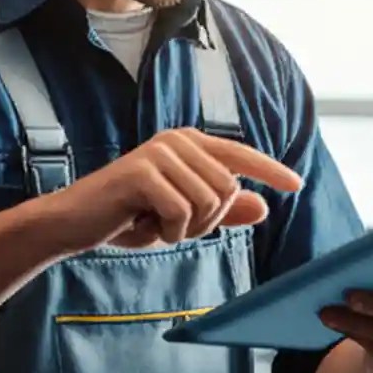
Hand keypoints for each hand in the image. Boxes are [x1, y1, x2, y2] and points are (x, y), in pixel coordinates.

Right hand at [33, 128, 302, 252]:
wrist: (75, 223)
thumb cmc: (130, 217)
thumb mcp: (184, 218)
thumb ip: (222, 210)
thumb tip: (264, 206)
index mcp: (191, 144)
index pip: (240, 155)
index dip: (271, 170)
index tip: (297, 185)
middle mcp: (178, 140)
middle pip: (227, 189)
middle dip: (207, 221)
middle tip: (172, 224)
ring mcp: (160, 152)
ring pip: (208, 202)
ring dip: (185, 228)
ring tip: (155, 222)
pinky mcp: (142, 170)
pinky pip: (181, 212)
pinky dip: (167, 232)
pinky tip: (142, 224)